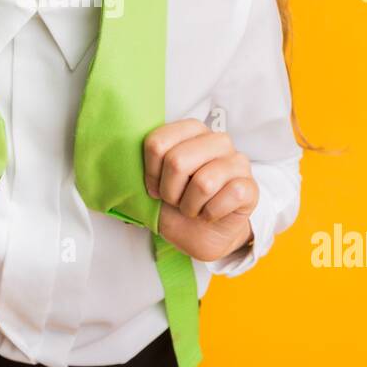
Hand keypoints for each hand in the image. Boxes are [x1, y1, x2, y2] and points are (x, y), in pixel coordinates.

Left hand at [143, 119, 257, 262]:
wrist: (203, 235)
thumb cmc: (178, 205)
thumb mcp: (154, 187)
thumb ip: (140, 170)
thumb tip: (115, 170)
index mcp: (189, 131)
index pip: (157, 142)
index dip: (150, 174)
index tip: (155, 190)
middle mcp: (216, 140)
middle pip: (178, 160)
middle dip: (170, 192)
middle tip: (176, 201)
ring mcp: (237, 161)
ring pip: (203, 182)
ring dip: (191, 205)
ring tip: (193, 208)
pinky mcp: (251, 186)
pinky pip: (228, 196)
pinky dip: (211, 213)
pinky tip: (211, 213)